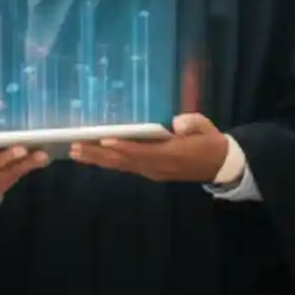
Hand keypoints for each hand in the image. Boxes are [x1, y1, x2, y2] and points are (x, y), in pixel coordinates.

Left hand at [70, 113, 228, 182]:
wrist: (219, 165)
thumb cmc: (210, 142)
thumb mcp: (206, 128)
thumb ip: (192, 124)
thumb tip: (176, 123)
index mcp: (171, 155)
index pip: (142, 151)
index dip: (123, 146)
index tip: (104, 139)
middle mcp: (158, 167)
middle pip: (123, 161)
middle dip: (98, 154)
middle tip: (74, 147)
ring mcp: (153, 171)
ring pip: (121, 166)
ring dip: (98, 159)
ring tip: (76, 152)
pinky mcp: (150, 171)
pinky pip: (126, 166)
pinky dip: (108, 161)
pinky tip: (94, 155)